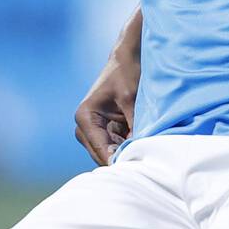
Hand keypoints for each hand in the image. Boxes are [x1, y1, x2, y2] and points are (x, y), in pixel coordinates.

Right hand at [74, 40, 139, 166]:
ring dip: (125, 154)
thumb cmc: (126, 74)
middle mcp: (84, 128)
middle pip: (103, 155)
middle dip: (121, 159)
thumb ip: (133, 125)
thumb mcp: (131, 99)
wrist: (126, 60)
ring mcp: (93, 132)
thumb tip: (139, 150)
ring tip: (144, 156)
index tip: (133, 169)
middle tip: (143, 166)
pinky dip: (127, 148)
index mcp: (85, 117)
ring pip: (110, 154)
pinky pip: (116, 147)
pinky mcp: (104, 132)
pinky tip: (142, 147)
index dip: (117, 159)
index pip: (101, 147)